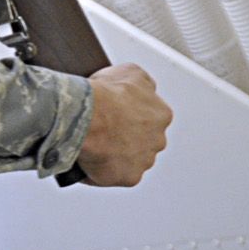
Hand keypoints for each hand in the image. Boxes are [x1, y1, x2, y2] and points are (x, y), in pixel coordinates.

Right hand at [75, 64, 171, 186]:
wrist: (87, 117)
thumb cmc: (105, 95)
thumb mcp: (130, 71)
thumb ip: (144, 84)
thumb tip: (145, 90)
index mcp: (161, 115)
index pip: (150, 118)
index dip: (130, 116)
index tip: (116, 115)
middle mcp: (158, 140)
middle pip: (143, 142)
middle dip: (126, 138)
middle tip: (104, 132)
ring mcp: (145, 160)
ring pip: (131, 160)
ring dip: (116, 156)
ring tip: (94, 147)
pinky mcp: (130, 178)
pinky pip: (116, 176)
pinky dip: (103, 171)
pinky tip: (90, 160)